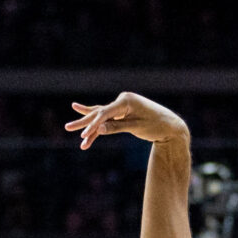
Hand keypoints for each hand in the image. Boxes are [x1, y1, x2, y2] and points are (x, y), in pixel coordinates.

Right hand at [65, 92, 187, 149]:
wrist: (170, 125)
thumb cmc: (156, 126)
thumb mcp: (137, 128)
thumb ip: (117, 128)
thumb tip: (99, 130)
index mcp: (126, 101)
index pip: (105, 113)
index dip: (93, 125)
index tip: (84, 136)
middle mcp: (122, 100)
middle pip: (99, 113)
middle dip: (83, 122)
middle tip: (67, 128)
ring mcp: (121, 106)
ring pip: (101, 117)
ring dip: (88, 126)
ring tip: (69, 128)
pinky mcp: (122, 113)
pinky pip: (107, 119)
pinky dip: (97, 124)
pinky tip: (80, 113)